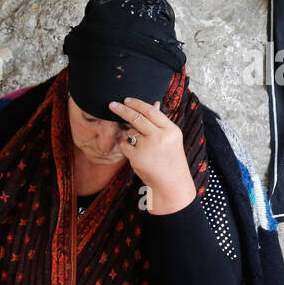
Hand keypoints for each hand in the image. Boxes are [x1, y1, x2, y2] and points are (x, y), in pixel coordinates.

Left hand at [108, 96, 196, 214]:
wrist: (172, 184)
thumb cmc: (170, 160)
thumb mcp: (171, 139)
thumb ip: (160, 122)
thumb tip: (154, 103)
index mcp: (171, 130)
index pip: (151, 111)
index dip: (137, 103)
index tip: (126, 100)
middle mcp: (161, 136)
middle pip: (137, 117)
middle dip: (122, 110)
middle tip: (111, 105)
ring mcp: (149, 146)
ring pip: (130, 132)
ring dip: (130, 136)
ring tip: (143, 148)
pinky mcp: (137, 156)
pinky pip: (124, 145)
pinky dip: (126, 148)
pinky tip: (137, 156)